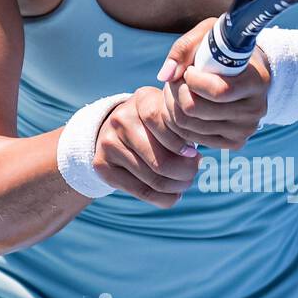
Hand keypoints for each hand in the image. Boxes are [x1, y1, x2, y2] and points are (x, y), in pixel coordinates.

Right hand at [92, 87, 201, 207]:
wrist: (115, 131)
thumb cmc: (156, 126)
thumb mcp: (169, 117)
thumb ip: (183, 131)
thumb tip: (195, 160)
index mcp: (142, 99)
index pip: (163, 123)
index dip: (182, 144)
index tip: (194, 153)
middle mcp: (121, 118)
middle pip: (160, 159)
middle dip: (186, 172)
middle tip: (193, 172)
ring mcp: (108, 142)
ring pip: (153, 179)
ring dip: (177, 187)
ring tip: (184, 182)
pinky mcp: (102, 165)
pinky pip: (141, 192)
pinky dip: (164, 198)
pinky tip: (172, 194)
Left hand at [156, 17, 272, 150]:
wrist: (247, 71)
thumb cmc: (224, 49)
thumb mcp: (208, 34)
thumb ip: (184, 49)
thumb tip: (165, 75)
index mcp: (256, 81)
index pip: (217, 91)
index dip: (192, 79)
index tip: (190, 69)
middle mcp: (255, 109)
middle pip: (195, 110)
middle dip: (176, 91)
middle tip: (177, 79)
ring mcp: (245, 129)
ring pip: (188, 124)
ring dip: (172, 104)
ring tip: (179, 89)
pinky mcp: (234, 142)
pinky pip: (191, 136)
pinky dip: (177, 120)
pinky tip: (183, 104)